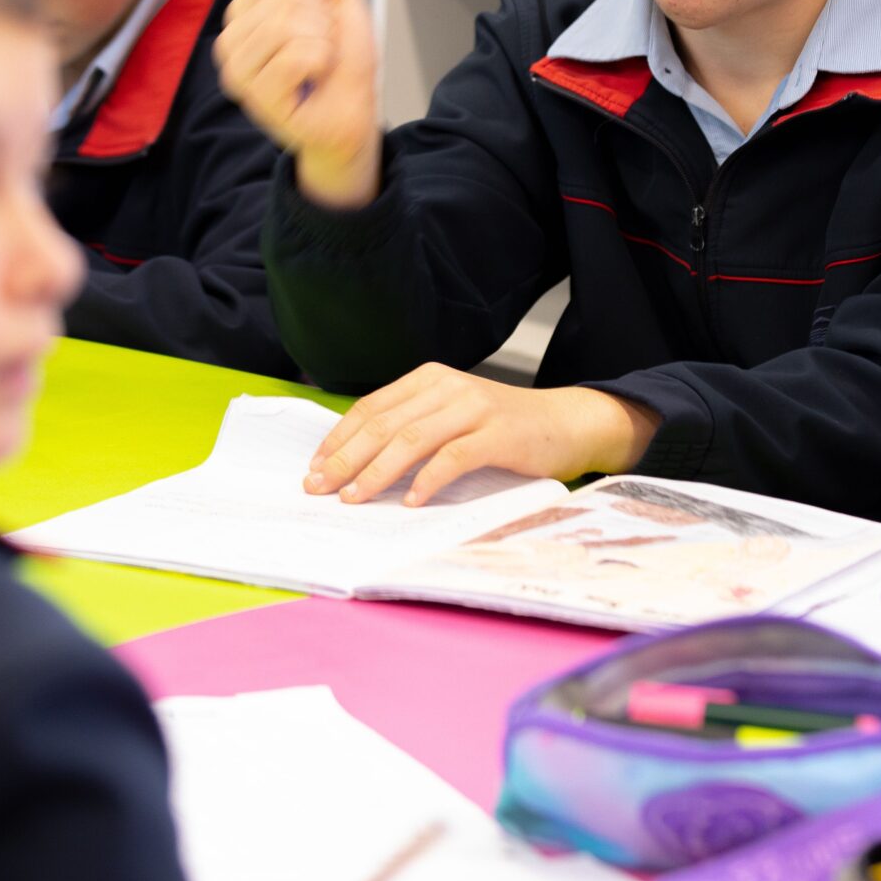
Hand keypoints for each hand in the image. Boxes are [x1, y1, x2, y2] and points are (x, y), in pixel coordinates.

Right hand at [214, 0, 381, 208]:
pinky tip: (315, 78)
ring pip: (286, 24)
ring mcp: (238, 71)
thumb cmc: (342, 66)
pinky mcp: (256, 97)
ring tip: (319, 63)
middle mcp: (231, 40)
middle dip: (323, 19)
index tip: (321, 18)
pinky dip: (321, 62)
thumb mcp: (342, 5)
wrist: (354, 115)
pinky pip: (296, 55)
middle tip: (323, 46)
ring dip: (322, 42)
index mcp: (244, 13)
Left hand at [307, 364, 660, 506]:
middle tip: (319, 488)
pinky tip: (410, 502)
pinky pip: (454, 457)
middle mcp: (448, 387)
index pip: (371, 408)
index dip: (338, 439)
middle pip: (384, 424)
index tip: (314, 467)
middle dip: (346, 458)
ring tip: (354, 498)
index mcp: (429, 379)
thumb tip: (354, 461)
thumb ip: (412, 426)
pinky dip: (427, 481)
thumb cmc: (502, 427)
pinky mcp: (498, 434)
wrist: (566, 423)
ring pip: (412, 439)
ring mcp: (474, 408)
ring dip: (377, 472)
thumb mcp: (451, 415)